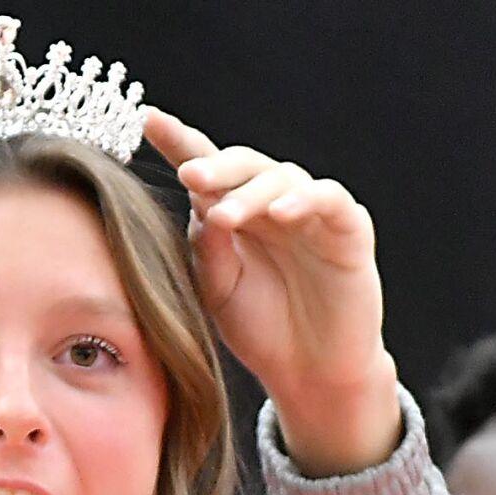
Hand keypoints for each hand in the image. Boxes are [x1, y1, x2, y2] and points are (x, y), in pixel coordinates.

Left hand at [146, 109, 399, 476]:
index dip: (179, 142)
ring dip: (252, 192)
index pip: (206, 170)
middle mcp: (271, 204)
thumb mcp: (219, 291)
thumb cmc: (261, 329)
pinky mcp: (348, 229)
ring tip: (226, 215)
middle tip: (188, 175)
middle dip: (215, 166)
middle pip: (244, 165)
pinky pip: (329, 199)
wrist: (310, 373)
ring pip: (283, 177)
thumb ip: (207, 249)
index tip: (147, 121)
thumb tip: (202, 205)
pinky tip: (279, 214)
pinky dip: (304, 200)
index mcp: (234, 214)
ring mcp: (310, 213)